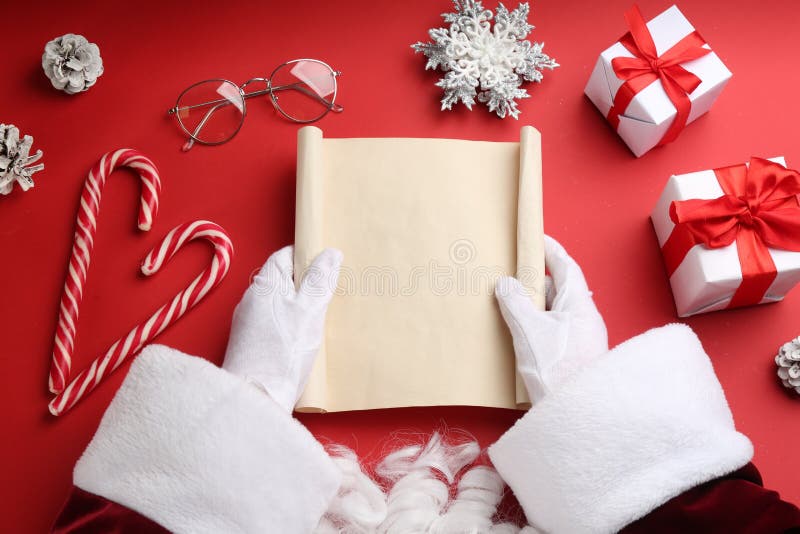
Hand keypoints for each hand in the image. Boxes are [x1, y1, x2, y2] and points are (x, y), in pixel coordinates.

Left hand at [223, 246, 341, 411]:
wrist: (255, 398)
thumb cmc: (282, 353)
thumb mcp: (309, 312)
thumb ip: (319, 281)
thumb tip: (330, 253)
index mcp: (263, 286)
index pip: (284, 257)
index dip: (306, 256)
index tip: (328, 264)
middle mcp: (251, 301)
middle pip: (282, 280)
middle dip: (306, 282)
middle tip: (330, 291)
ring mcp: (249, 324)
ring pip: (279, 303)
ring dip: (299, 305)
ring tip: (321, 316)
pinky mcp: (252, 344)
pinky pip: (275, 323)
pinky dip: (291, 324)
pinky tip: (304, 338)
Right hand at [495, 236, 606, 403]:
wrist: (576, 415)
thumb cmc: (557, 370)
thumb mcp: (529, 331)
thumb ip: (515, 303)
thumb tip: (506, 283)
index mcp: (579, 305)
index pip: (566, 266)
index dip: (551, 250)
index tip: (537, 239)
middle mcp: (585, 319)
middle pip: (560, 289)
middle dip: (536, 279)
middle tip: (513, 271)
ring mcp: (581, 338)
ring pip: (555, 311)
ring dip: (535, 304)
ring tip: (510, 300)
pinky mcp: (574, 356)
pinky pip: (554, 329)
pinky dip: (537, 323)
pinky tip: (520, 330)